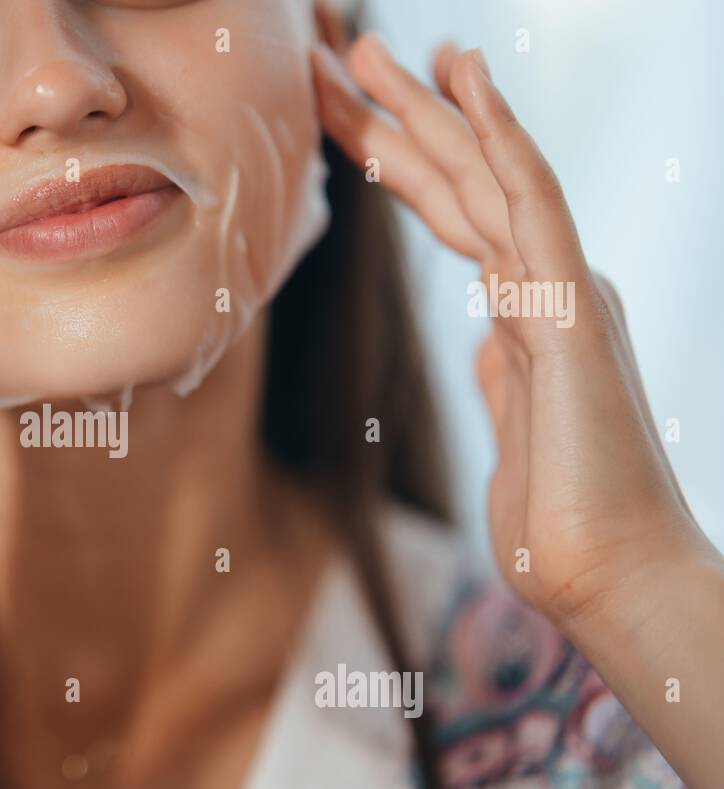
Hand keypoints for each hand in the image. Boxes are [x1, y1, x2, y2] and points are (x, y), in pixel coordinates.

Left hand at [311, 35, 716, 636]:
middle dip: (393, 118)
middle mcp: (545, 288)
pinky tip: (471, 85)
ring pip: (485, 178)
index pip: (447, 218)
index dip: (394, 162)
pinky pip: (533, 206)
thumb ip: (508, 374)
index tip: (341, 122)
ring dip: (429, 109)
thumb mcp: (515, 433)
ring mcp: (562, 294)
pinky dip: (502, 140)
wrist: (609, 580)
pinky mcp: (573, 313)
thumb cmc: (561, 524)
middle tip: (335, 54)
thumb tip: (492, 339)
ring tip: (376, 48)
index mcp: (525, 314)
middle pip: (455, 184)